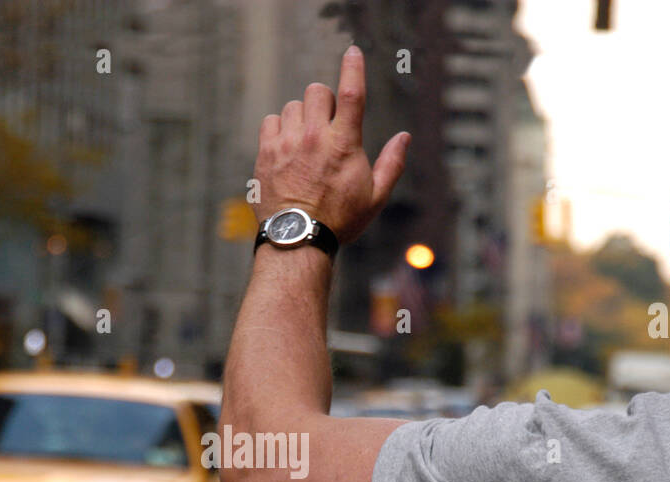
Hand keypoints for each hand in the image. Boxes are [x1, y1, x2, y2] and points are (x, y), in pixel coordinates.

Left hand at [255, 45, 408, 245]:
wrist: (297, 240)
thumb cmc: (340, 221)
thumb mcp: (375, 198)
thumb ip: (392, 164)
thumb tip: (404, 137)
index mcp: (344, 145)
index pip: (351, 94)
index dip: (353, 68)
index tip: (352, 52)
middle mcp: (313, 138)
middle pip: (316, 92)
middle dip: (324, 102)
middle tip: (326, 125)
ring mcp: (287, 144)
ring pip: (293, 106)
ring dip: (302, 116)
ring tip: (306, 142)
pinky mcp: (266, 153)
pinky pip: (270, 121)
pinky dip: (279, 127)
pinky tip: (286, 146)